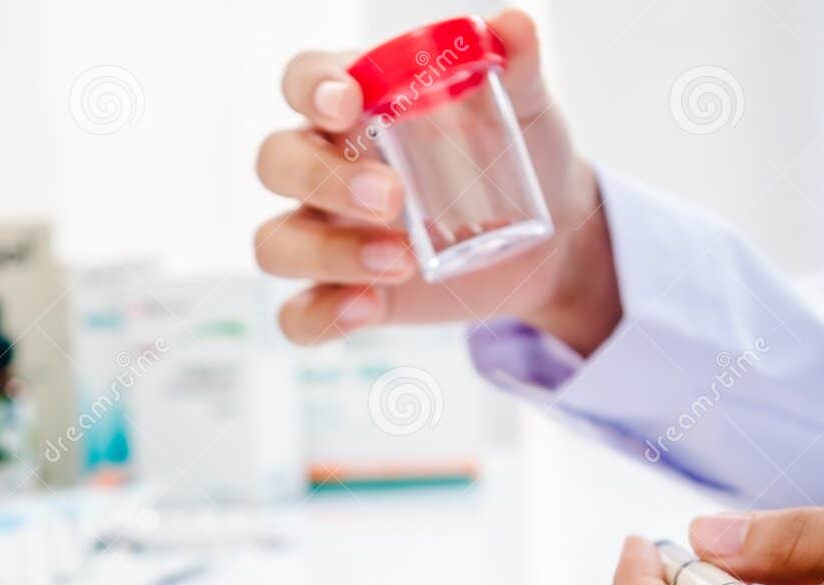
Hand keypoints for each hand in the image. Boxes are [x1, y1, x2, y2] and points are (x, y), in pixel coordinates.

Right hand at [254, 8, 619, 352]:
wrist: (547, 240)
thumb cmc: (519, 157)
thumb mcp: (526, 110)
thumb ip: (517, 67)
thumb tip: (512, 26)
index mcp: (356, 106)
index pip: (304, 82)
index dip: (312, 89)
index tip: (348, 105)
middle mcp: (325, 167)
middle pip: (278, 163)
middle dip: (325, 180)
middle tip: (393, 198)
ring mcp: (327, 235)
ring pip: (276, 243)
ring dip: (329, 254)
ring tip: (402, 262)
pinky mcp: (342, 295)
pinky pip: (297, 316)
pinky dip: (321, 317)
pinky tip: (367, 309)